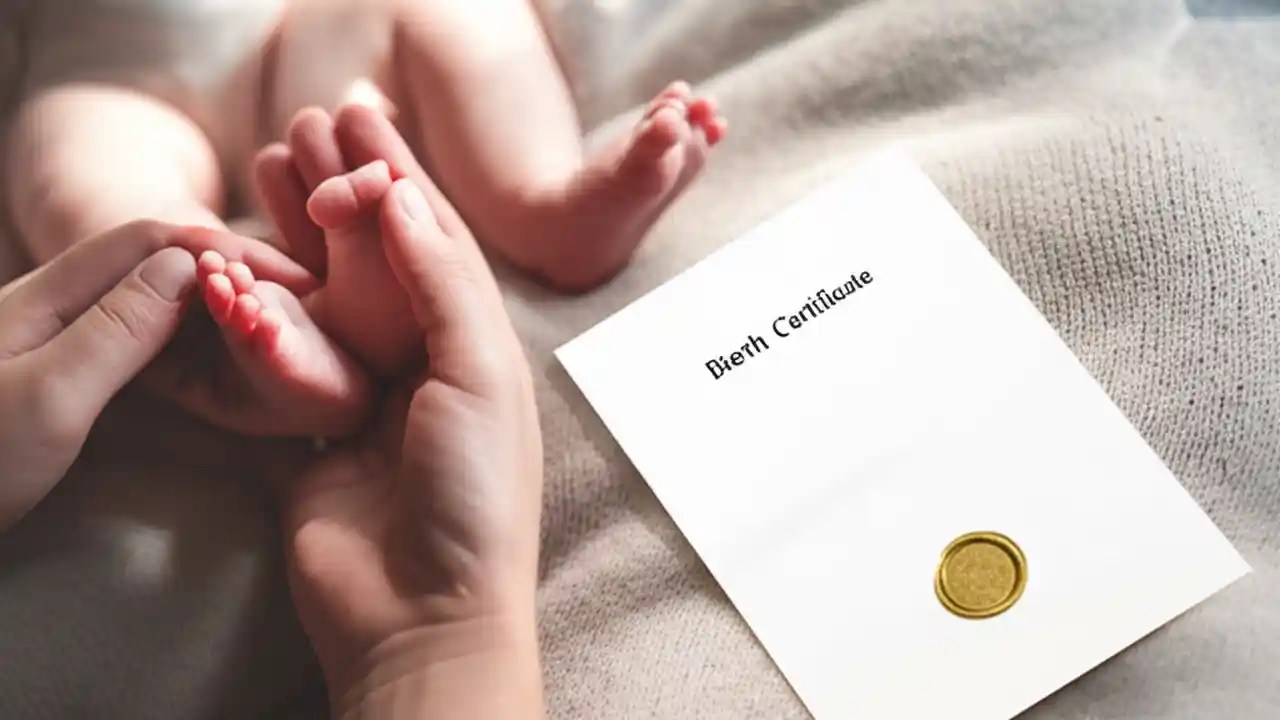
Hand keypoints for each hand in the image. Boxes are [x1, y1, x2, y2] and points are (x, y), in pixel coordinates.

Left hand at [0, 220, 311, 528]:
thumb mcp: (49, 397)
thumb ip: (120, 328)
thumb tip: (189, 266)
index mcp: (43, 295)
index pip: (148, 238)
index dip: (223, 245)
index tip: (291, 276)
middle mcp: (46, 305)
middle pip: (149, 259)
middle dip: (226, 265)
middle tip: (299, 297)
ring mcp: (46, 341)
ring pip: (142, 297)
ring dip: (209, 298)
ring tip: (270, 319)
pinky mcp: (50, 377)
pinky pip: (130, 336)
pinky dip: (182, 335)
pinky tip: (209, 355)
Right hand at [279, 107, 543, 718]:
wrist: (422, 616)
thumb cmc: (475, 500)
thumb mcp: (479, 376)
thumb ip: (441, 285)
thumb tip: (402, 194)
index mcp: (478, 349)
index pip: (437, 244)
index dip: (401, 177)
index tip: (364, 119)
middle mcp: (424, 368)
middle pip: (374, 262)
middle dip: (343, 196)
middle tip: (306, 130)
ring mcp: (364, 404)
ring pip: (324, 302)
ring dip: (297, 239)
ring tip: (269, 173)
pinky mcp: (308, 441)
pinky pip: (280, 364)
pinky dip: (260, 316)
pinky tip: (240, 266)